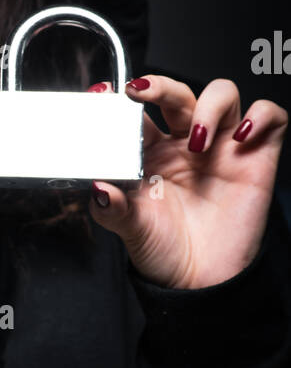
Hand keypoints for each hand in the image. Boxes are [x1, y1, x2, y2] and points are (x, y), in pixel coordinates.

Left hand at [88, 75, 287, 288]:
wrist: (199, 281)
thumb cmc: (163, 250)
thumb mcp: (130, 229)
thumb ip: (111, 208)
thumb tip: (97, 187)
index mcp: (150, 151)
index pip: (138, 110)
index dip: (122, 96)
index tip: (104, 90)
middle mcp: (184, 142)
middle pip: (176, 94)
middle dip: (159, 86)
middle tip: (140, 91)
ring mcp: (222, 146)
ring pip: (223, 94)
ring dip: (208, 106)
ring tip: (196, 141)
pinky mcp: (256, 157)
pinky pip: (269, 117)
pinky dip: (260, 116)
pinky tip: (241, 136)